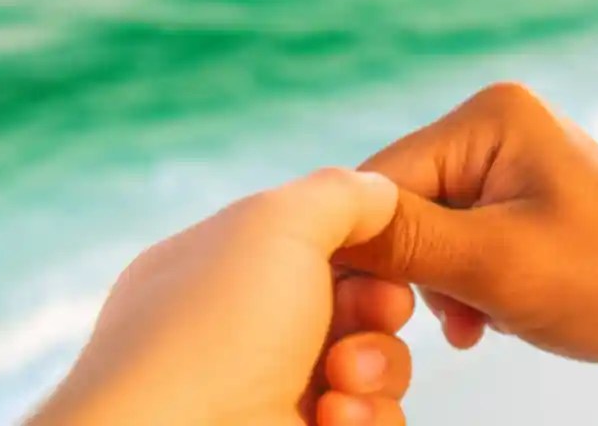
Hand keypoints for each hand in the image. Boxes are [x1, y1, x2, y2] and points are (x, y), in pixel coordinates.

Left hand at [30, 169, 413, 425]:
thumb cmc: (216, 332)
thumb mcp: (274, 223)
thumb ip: (337, 194)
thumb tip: (381, 195)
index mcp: (222, 270)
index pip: (315, 245)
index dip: (362, 250)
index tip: (381, 256)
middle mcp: (246, 333)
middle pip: (357, 306)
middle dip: (378, 310)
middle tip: (372, 316)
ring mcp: (274, 395)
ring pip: (375, 367)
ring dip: (376, 368)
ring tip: (341, 382)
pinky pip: (374, 419)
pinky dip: (369, 417)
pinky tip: (334, 418)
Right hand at [340, 83, 597, 366]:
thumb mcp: (497, 265)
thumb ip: (404, 243)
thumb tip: (319, 232)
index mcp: (487, 117)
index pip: (379, 184)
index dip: (360, 251)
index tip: (360, 315)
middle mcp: (494, 126)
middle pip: (402, 207)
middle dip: (414, 272)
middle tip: (445, 320)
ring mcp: (512, 164)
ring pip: (430, 234)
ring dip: (442, 286)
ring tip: (483, 318)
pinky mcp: (525, 202)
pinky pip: (464, 244)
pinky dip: (468, 287)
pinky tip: (490, 319)